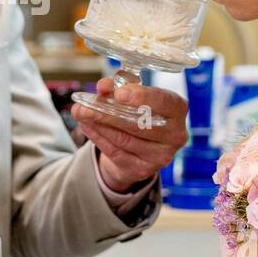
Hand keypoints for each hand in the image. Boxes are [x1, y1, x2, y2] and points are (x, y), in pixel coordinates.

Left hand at [71, 80, 187, 191]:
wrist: (139, 148)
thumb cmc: (139, 114)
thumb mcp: (132, 96)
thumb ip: (118, 87)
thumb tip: (103, 87)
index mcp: (177, 110)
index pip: (164, 102)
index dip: (143, 97)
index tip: (120, 94)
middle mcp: (174, 135)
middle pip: (139, 124)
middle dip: (109, 113)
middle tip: (86, 104)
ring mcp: (159, 156)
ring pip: (124, 139)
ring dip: (98, 125)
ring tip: (80, 112)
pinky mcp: (142, 169)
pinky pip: (115, 152)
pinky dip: (97, 137)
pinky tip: (86, 125)